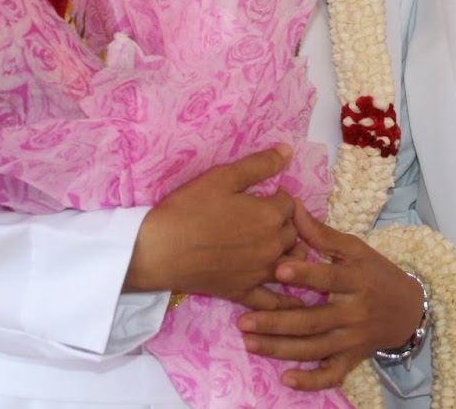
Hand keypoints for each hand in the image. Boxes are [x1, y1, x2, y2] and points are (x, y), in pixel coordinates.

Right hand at [124, 144, 301, 310]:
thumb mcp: (223, 177)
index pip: (290, 204)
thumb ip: (259, 164)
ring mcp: (259, 272)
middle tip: (266, 217)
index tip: (265, 195)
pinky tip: (298, 304)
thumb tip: (288, 150)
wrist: (158, 251)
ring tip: (280, 246)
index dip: (279, 197)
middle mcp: (272, 246)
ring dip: (292, 253)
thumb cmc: (188, 209)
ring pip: (292, 263)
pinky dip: (288, 303)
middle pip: (293, 232)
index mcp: (269, 216)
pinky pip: (274, 301)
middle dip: (285, 222)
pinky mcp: (244, 292)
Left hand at [237, 200, 426, 390]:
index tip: (278, 269)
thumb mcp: (355, 249)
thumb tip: (291, 206)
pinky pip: (332, 374)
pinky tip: (286, 379)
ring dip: (280, 349)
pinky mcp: (352, 359)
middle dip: (277, 322)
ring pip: (315, 349)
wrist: (408, 309)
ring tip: (249, 342)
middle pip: (313, 321)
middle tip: (243, 320)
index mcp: (356, 280)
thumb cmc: (376, 273)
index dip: (306, 274)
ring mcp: (352, 339)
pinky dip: (311, 381)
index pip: (329, 278)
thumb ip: (322, 233)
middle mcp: (354, 313)